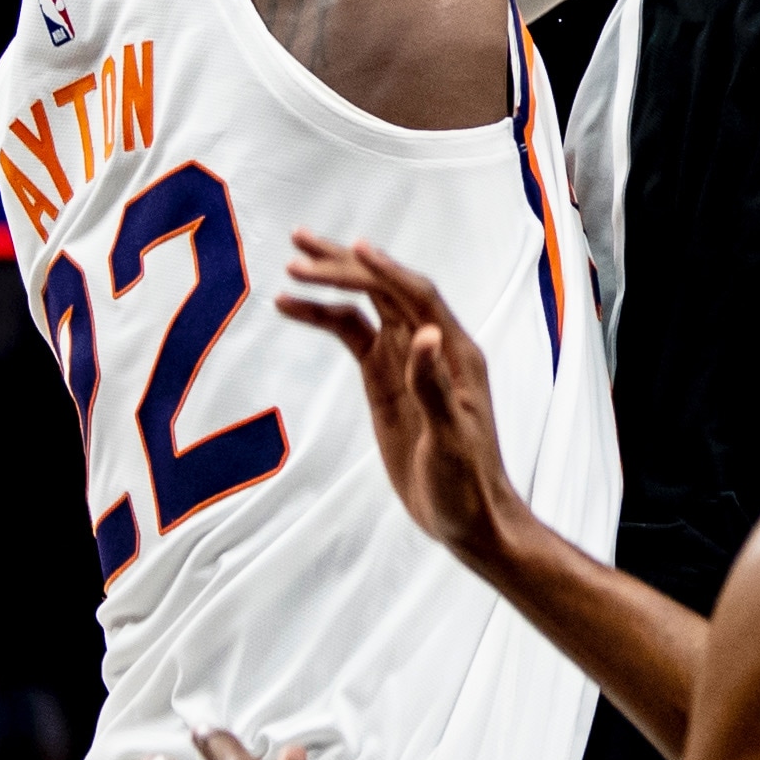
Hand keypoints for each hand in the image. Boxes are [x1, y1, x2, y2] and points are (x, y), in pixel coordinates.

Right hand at [277, 234, 517, 564]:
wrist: (466, 517)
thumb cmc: (467, 483)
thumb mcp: (451, 439)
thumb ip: (434, 388)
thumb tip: (423, 335)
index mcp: (454, 353)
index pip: (417, 297)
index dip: (386, 271)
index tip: (351, 250)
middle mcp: (429, 347)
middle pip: (385, 291)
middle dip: (345, 266)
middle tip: (300, 243)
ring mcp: (404, 363)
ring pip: (366, 308)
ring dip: (332, 282)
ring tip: (291, 263)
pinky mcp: (384, 383)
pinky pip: (352, 339)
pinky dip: (324, 319)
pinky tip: (294, 307)